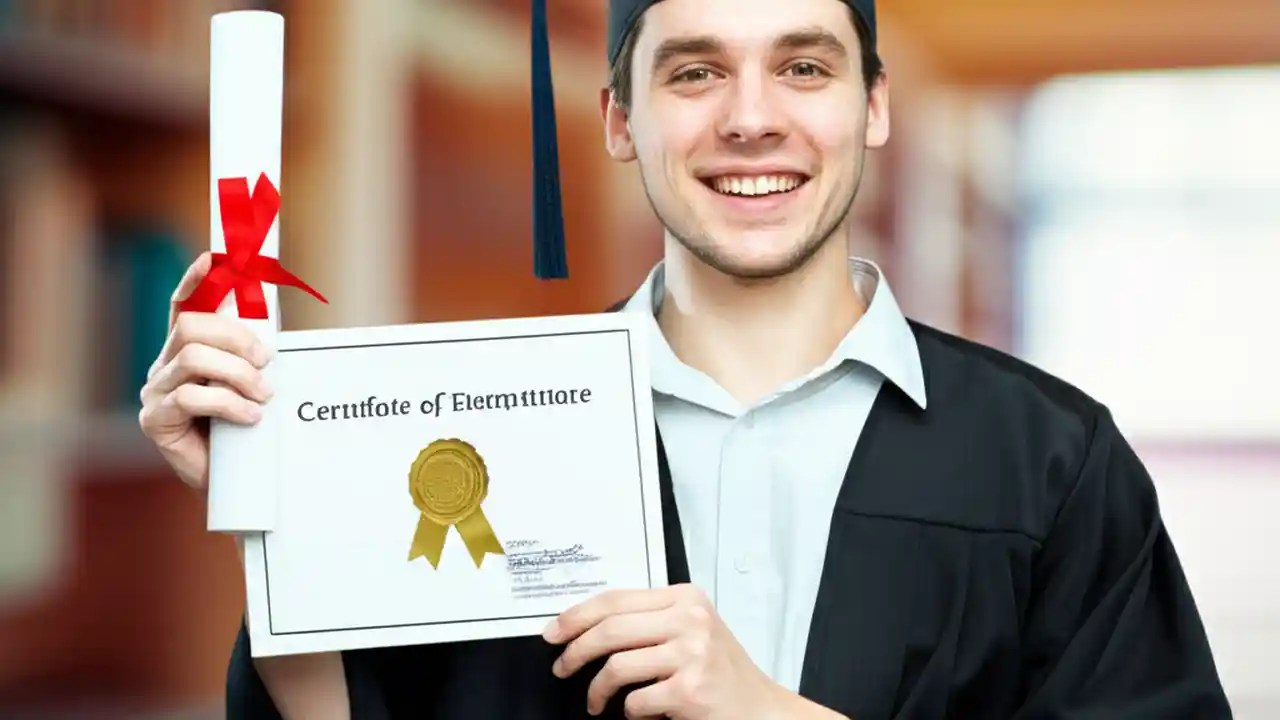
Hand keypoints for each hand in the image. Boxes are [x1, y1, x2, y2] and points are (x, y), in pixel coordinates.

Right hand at [138, 252, 274, 490]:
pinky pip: (190, 397)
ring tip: (262, 395)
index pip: (185, 307)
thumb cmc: (244, 429)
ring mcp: (155, 392)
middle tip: (265, 360)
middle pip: (192, 327)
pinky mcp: (155, 420)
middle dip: (236, 337)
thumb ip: (252, 355)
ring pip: (193, 358)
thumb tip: (272, 325)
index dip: (198, 281)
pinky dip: (229, 403)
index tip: (216, 257)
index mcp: (186, 351)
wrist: (235, 483)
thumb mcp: (251, 384)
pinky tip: (249, 417)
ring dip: (237, 373)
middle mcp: (165, 366)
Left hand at [543, 584, 837, 718]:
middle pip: (609, 629)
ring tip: (597, 702)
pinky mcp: (690, 689)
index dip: (576, 616)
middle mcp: (690, 619)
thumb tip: (584, 625)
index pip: (615, 599)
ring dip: (597, 690)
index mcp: (685, 598)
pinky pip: (635, 701)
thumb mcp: (690, 632)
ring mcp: (692, 653)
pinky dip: (629, 712)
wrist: (761, 710)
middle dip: (575, 651)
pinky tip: (639, 713)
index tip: (554, 632)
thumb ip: (648, 621)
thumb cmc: (721, 674)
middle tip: (562, 668)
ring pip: (616, 666)